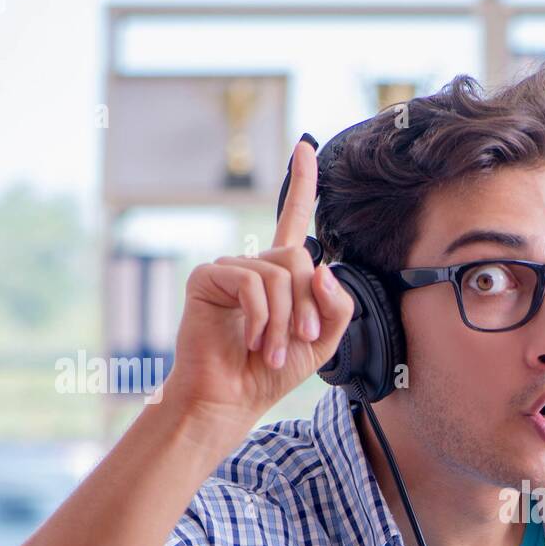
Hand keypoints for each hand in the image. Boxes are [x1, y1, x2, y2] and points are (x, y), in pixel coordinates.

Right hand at [163, 136, 354, 445]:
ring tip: (273, 351)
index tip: (305, 147)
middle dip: (309, 304)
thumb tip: (321, 269)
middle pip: (300, 257)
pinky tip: (255, 342)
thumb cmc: (273, 371)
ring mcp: (229, 269)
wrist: (234, 398)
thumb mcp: (324, 340)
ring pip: (280, 273)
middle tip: (301, 341)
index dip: (302, 184)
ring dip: (286, 320)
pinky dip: (262, 318)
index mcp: (281, 275)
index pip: (293, 220)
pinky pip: (251, 283)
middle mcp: (255, 265)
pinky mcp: (206, 278)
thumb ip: (337, 305)